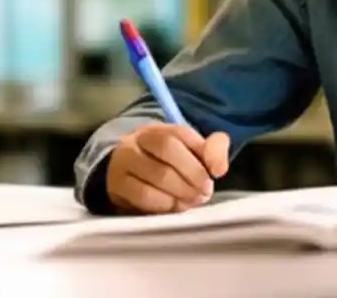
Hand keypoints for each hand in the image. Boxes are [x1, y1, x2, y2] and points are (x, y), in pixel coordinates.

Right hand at [106, 124, 230, 213]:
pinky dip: (166, 203)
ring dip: (182, 191)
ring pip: (158, 174)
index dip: (204, 153)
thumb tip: (219, 168)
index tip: (217, 173)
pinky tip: (175, 206)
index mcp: (159, 129)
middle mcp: (137, 140)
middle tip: (205, 192)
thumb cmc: (167, 165)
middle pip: (168, 149)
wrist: (129, 178)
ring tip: (192, 200)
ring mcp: (123, 162)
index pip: (182, 134)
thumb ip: (213, 151)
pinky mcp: (117, 186)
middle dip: (193, 174)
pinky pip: (145, 195)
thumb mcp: (190, 152)